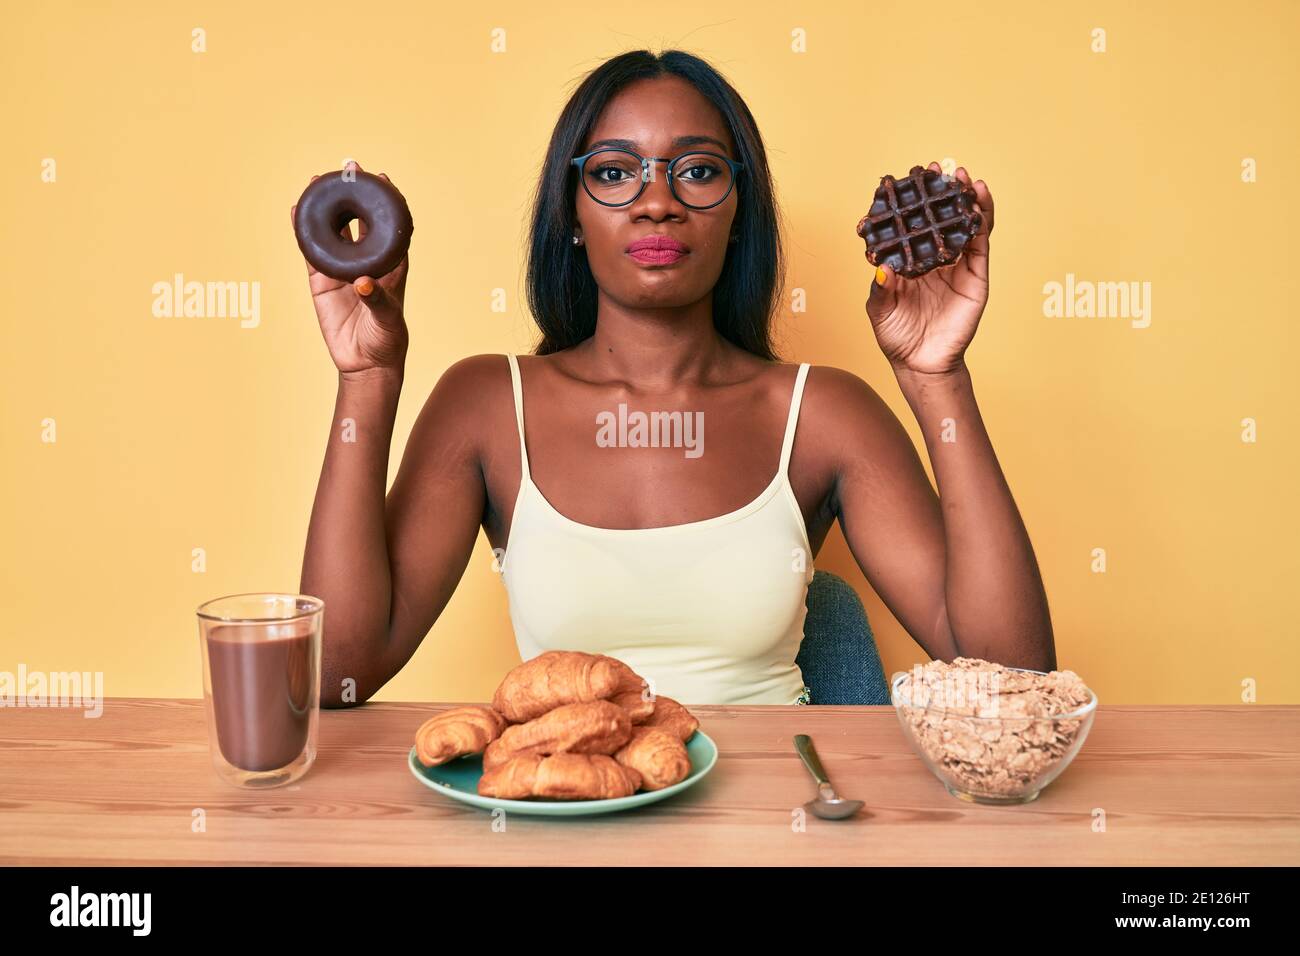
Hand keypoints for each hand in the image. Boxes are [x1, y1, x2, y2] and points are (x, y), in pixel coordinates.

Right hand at [291, 160, 409, 374]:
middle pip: (359, 220)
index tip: (382, 178)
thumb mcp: (388, 318)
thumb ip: (378, 300)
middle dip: (354, 194)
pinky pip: (310, 252)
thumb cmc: (387, 339)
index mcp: (390, 265)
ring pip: (333, 231)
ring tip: (318, 180)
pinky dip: (303, 232)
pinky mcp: (321, 281)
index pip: (390, 227)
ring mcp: (342, 269)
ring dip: (327, 207)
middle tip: (347, 168)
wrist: (365, 363)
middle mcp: (366, 261)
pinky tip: (296, 211)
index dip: (387, 202)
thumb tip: (363, 283)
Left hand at [864, 162, 994, 376]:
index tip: (906, 179)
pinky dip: (982, 219)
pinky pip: (981, 243)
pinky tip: (980, 199)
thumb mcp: (880, 310)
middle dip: (941, 192)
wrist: (921, 364)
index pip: (912, 225)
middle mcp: (934, 258)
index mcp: (910, 261)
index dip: (912, 202)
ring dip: (966, 199)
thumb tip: (883, 269)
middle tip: (938, 168)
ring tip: (964, 177)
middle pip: (941, 218)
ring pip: (965, 224)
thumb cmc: (897, 336)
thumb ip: (881, 289)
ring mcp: (957, 266)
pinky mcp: (976, 276)